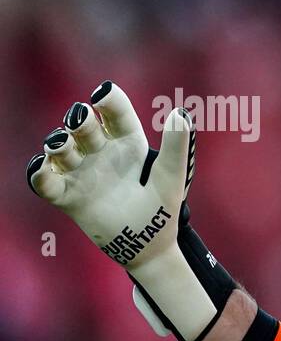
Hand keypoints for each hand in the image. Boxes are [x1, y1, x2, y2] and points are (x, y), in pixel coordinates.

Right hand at [27, 82, 192, 268]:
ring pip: (61, 149)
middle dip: (79, 120)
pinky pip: (46, 182)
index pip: (116, 114)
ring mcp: (81, 173)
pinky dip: (39, 174)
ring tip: (60, 144)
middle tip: (79, 121)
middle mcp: (100, 152)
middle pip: (83, 126)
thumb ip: (177, 147)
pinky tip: (41, 168)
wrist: (149, 246)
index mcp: (127, 143)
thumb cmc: (162, 208)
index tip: (103, 93)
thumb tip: (180, 113)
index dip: (109, 101)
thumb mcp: (171, 177)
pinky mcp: (67, 196)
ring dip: (57, 143)